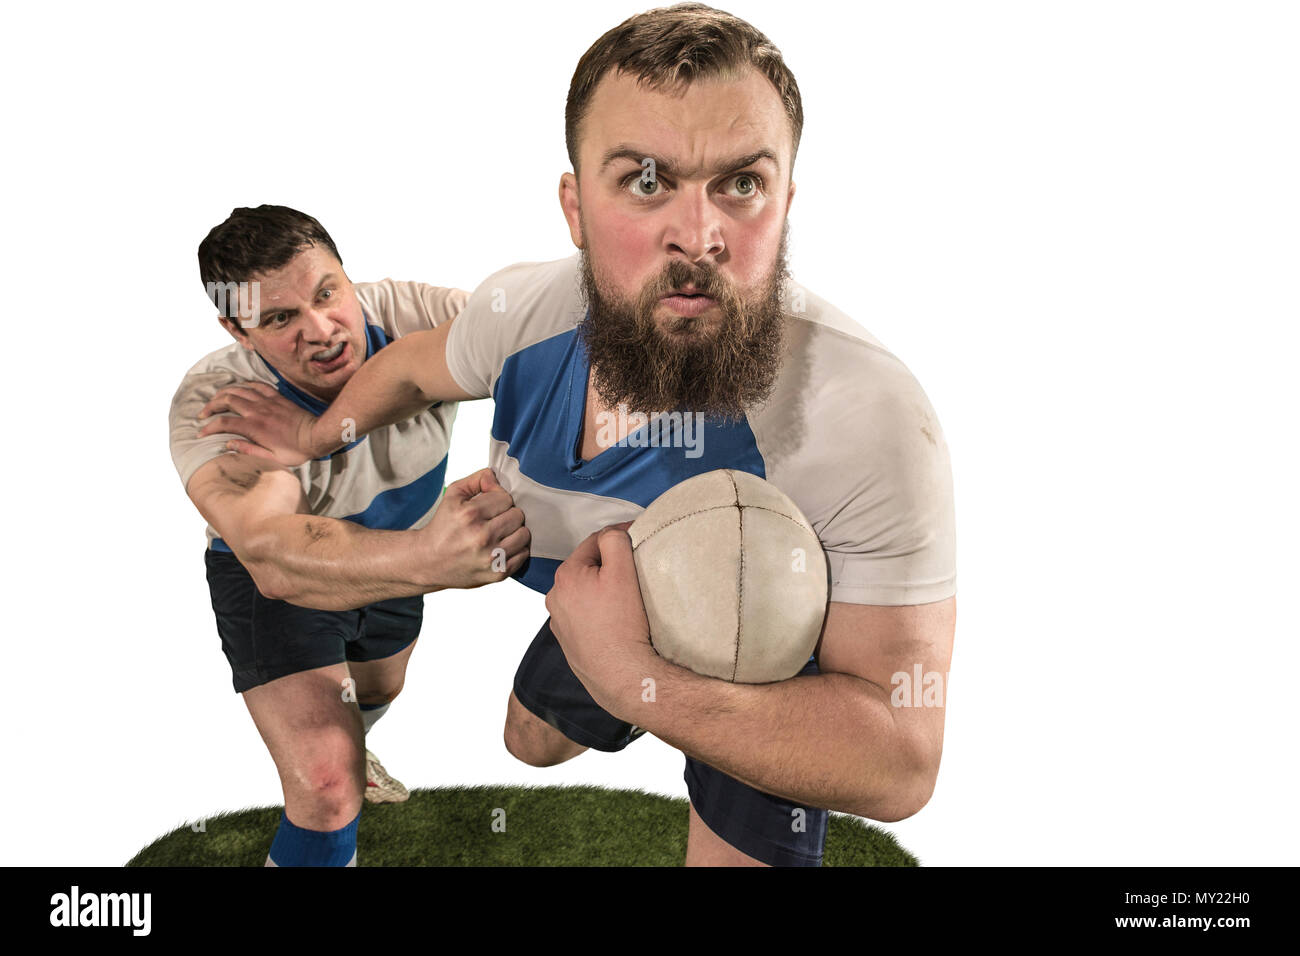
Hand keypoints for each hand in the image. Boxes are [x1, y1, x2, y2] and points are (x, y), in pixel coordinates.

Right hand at [198, 382, 318, 466]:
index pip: (223, 423)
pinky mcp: (277, 397)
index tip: (200, 433)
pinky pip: (256, 385)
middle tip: (203, 414)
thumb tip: (227, 444)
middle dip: (211, 406)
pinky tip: (239, 388)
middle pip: (226, 400)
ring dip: (224, 393)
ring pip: (239, 390)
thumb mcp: (271, 459)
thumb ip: (248, 450)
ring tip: (215, 400)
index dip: (208, 428)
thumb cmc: (296, 451)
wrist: (316, 436)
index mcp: (254, 427)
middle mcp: (258, 410)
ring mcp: (267, 401)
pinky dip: (244, 385)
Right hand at [420, 468, 530, 588]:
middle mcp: (481, 536)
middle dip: (507, 515)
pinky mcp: (497, 573)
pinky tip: (501, 547)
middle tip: (494, 520)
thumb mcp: (452, 496)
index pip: (506, 498)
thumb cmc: (442, 527)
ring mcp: (491, 557)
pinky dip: (516, 549)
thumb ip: (476, 480)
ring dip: (514, 531)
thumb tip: (495, 476)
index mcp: (470, 514)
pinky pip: (523, 554)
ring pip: (524, 534)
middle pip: (518, 515)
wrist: (428, 561)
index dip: (499, 500)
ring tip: (500, 533)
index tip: (489, 506)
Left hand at [545, 523, 654, 714]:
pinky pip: (585, 618)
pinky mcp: (570, 644)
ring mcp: (560, 624)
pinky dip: (598, 615)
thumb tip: (612, 531)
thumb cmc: (623, 624)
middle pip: (587, 569)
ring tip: (625, 602)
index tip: (637, 541)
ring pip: (584, 594)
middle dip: (608, 567)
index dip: (618, 538)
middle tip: (634, 574)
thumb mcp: (622, 571)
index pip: (594, 542)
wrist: (623, 676)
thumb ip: (614, 541)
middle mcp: (555, 598)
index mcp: (566, 576)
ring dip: (601, 592)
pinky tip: (615, 624)